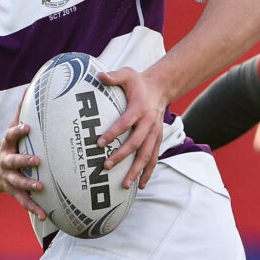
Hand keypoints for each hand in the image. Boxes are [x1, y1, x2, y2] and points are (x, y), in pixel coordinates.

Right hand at [0, 115, 46, 218]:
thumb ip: (21, 111)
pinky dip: (34, 208)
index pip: (10, 136)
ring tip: (40, 186)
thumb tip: (31, 86)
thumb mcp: (11, 130)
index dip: (17, 131)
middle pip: (13, 161)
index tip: (27, 126)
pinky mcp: (14, 193)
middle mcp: (6, 163)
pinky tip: (45, 215)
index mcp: (7, 145)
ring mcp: (9, 179)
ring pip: (18, 183)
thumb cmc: (10, 146)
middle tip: (37, 160)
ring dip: (28, 184)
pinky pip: (24, 201)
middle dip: (24, 160)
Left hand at [96, 67, 167, 190]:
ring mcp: (155, 133)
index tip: (99, 143)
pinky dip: (148, 172)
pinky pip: (153, 158)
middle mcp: (149, 123)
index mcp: (139, 108)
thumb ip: (113, 76)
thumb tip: (99, 75)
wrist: (160, 88)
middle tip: (106, 166)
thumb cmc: (138, 83)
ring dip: (136, 170)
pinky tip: (140, 185)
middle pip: (136, 143)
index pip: (125, 123)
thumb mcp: (127, 74)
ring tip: (125, 184)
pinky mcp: (157, 139)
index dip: (113, 133)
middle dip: (122, 156)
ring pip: (147, 155)